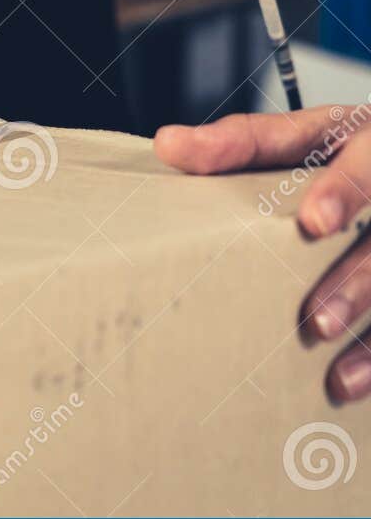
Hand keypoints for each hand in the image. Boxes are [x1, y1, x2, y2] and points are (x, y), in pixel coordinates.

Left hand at [156, 108, 370, 404]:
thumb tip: (167, 145)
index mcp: (360, 138)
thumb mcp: (298, 136)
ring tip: (326, 353)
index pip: (362, 161)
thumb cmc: (334, 154)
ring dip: (361, 314)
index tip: (316, 223)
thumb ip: (240, 142)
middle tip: (315, 316)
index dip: (343, 190)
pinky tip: (345, 382)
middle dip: (357, 274)